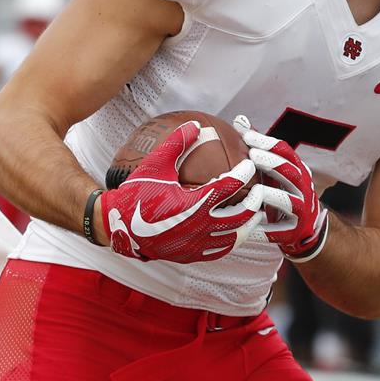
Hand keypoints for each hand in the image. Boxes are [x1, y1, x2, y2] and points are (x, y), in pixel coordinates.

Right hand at [95, 121, 259, 262]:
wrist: (120, 226)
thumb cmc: (137, 194)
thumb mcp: (155, 164)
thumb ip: (177, 143)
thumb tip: (196, 124)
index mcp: (194, 203)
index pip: (229, 186)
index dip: (243, 174)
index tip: (249, 165)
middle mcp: (199, 226)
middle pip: (240, 215)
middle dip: (254, 201)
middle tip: (259, 190)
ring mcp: (197, 244)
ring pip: (234, 237)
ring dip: (248, 224)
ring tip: (255, 213)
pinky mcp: (191, 255)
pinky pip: (220, 250)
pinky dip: (232, 241)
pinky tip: (235, 233)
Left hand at [236, 116, 326, 259]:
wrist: (304, 231)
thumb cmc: (282, 193)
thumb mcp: (274, 171)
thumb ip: (259, 148)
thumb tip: (239, 119)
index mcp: (297, 171)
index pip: (286, 151)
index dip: (268, 142)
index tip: (247, 135)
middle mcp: (303, 188)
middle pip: (291, 172)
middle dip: (273, 163)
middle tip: (252, 155)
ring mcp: (301, 211)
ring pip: (289, 201)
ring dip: (273, 194)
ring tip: (256, 190)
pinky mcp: (293, 233)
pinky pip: (279, 231)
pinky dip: (265, 229)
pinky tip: (249, 225)